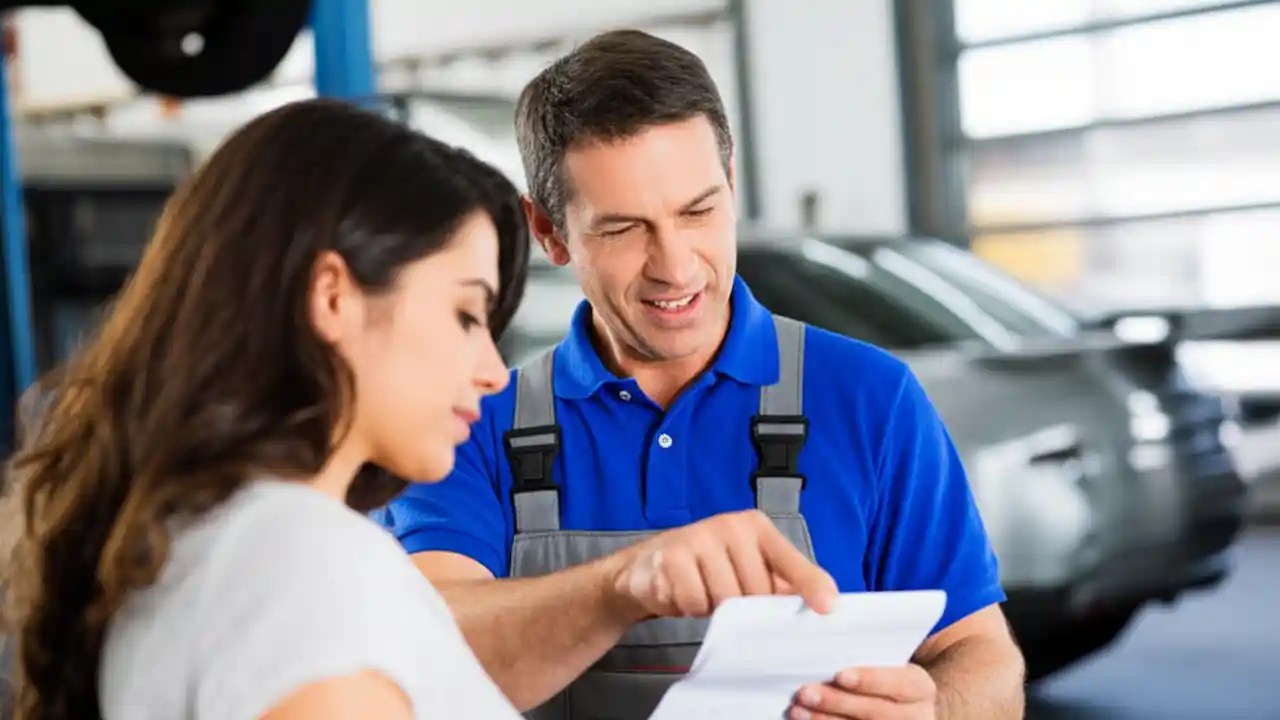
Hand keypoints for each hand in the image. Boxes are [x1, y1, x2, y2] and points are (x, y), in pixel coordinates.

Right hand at [607, 509, 837, 621]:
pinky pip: (695, 602)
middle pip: (756, 590)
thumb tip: (826, 603)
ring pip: (725, 599)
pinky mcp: (672, 556)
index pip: (790, 559)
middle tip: (725, 593)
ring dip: (714, 607)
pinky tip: (682, 591)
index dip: (809, 584)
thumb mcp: (747, 567)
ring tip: (702, 591)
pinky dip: (689, 607)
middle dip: (744, 606)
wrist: (647, 567)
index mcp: (755, 527)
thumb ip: (783, 582)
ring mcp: (699, 537)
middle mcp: (730, 526)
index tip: (828, 607)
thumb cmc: (706, 568)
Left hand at [789, 665, 936, 719]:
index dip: (870, 680)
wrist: (908, 708)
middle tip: (806, 692)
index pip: (899, 683)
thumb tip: (831, 622)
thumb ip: (870, 652)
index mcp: (919, 688)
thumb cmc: (890, 673)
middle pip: (875, 712)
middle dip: (837, 702)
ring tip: (797, 710)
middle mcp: (915, 715)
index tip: (840, 674)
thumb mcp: (892, 661)